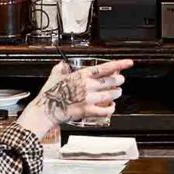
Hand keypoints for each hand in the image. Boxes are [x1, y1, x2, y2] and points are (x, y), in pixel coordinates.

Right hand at [17, 59, 133, 136]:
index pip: (105, 68)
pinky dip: (111, 108)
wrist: (44, 110)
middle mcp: (87, 86)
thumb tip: (62, 64)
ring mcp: (88, 98)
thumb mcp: (54, 76)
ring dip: (116, 94)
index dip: (119, 65)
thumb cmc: (49, 94)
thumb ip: (61, 68)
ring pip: (111, 95)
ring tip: (116, 93)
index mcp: (81, 75)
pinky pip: (106, 110)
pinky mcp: (87, 110)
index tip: (128, 63)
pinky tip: (111, 107)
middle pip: (112, 81)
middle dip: (118, 81)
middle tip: (120, 81)